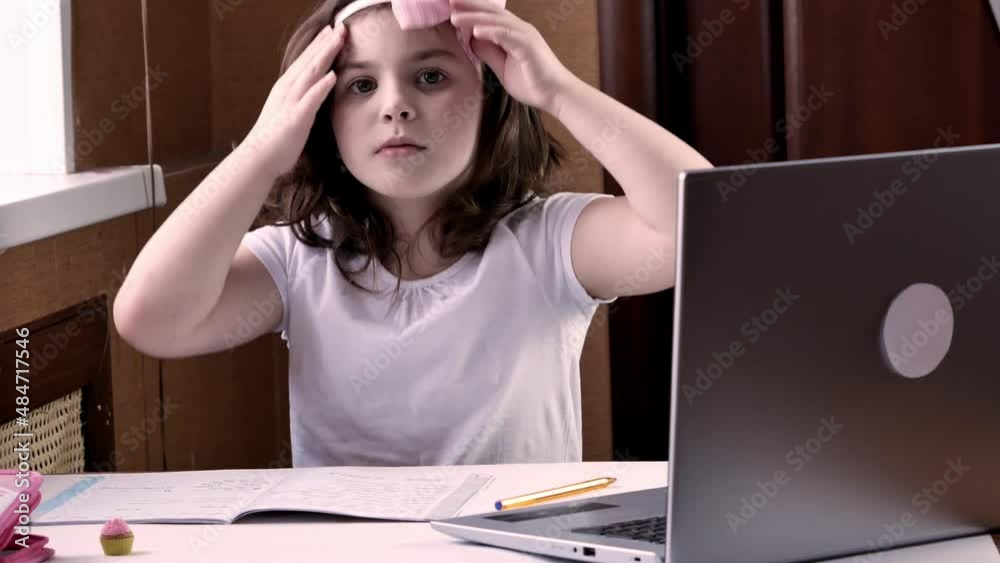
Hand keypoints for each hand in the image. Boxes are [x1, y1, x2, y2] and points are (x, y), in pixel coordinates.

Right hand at [243, 22, 346, 178]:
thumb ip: (300, 100)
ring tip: (339, 39)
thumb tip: (313, 92)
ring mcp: (291, 102)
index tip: (333, 31)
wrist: (259, 158)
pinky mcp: (296, 118)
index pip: (306, 61)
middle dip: (326, 42)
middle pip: (309, 61)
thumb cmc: (275, 139)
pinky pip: (310, 99)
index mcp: (286, 88)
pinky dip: (321, 86)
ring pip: (310, 73)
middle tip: (340, 26)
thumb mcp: (289, 112)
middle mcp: (287, 90)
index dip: (320, 45)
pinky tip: (332, 75)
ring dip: (325, 55)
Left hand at [449, 0, 575, 115]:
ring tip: (455, 16)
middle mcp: (520, 30)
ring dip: (474, 17)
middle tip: (449, 0)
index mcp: (513, 33)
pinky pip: (506, 36)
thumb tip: (472, 39)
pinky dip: (491, 32)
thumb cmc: (532, 82)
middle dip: (469, 5)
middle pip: (491, 12)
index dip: (470, 9)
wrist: (555, 95)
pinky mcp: (528, 47)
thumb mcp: (502, 66)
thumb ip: (488, 52)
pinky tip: (475, 31)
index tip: (450, 6)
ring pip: (496, 21)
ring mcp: (525, 36)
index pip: (489, 16)